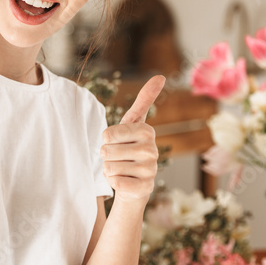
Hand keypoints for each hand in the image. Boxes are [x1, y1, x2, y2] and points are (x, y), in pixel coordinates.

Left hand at [100, 75, 165, 203]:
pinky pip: (115, 182)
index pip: (108, 133)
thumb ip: (144, 101)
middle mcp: (152, 150)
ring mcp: (150, 170)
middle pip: (107, 151)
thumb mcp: (132, 124)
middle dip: (106, 156)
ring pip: (109, 167)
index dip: (106, 140)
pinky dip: (113, 182)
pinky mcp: (144, 188)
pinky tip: (125, 181)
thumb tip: (160, 76)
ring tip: (122, 169)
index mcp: (147, 131)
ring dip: (109, 170)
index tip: (117, 142)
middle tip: (118, 158)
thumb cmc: (129, 149)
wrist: (133, 183)